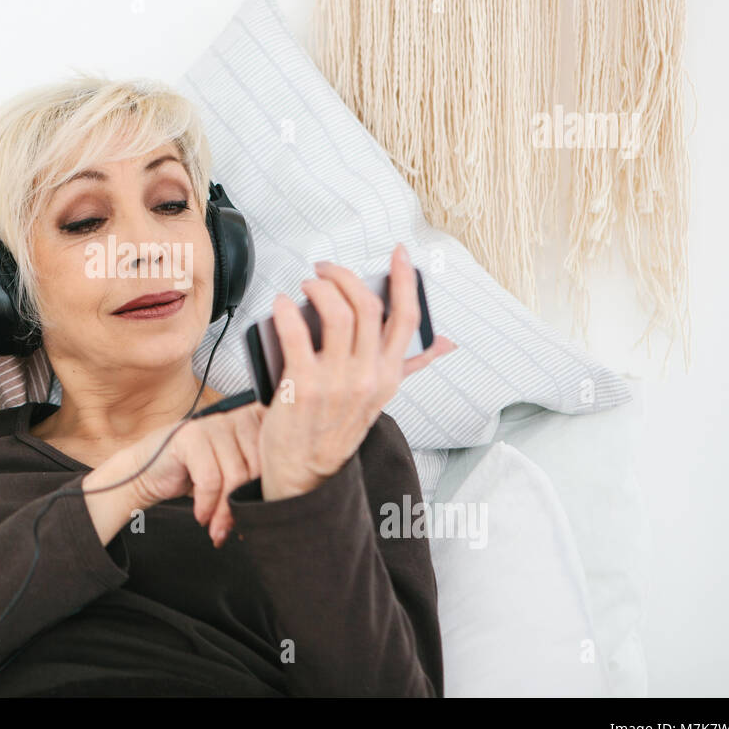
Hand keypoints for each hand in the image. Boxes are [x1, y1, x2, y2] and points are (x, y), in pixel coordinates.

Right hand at [119, 403, 265, 547]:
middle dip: (245, 507)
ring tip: (217, 530)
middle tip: (234, 529)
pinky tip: (200, 515)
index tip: (258, 519)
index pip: (275, 459)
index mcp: (255, 422)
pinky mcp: (191, 435)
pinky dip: (207, 503)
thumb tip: (275, 511)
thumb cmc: (193, 475)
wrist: (147, 472)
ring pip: (234, 476)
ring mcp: (214, 424)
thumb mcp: (232, 476)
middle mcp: (238, 417)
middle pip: (256, 470)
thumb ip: (254, 481)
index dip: (267, 492)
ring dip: (224, 511)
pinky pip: (211, 479)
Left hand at [257, 242, 457, 500]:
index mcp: (389, 374)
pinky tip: (282, 303)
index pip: (407, 318)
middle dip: (345, 276)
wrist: (306, 474)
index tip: (399, 253)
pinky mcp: (302, 387)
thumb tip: (446, 343)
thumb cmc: (337, 430)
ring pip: (336, 313)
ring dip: (319, 288)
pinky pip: (296, 335)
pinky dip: (288, 311)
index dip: (405, 279)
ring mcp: (335, 382)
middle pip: (367, 306)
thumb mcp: (381, 397)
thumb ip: (409, 365)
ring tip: (307, 284)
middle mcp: (367, 376)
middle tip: (325, 269)